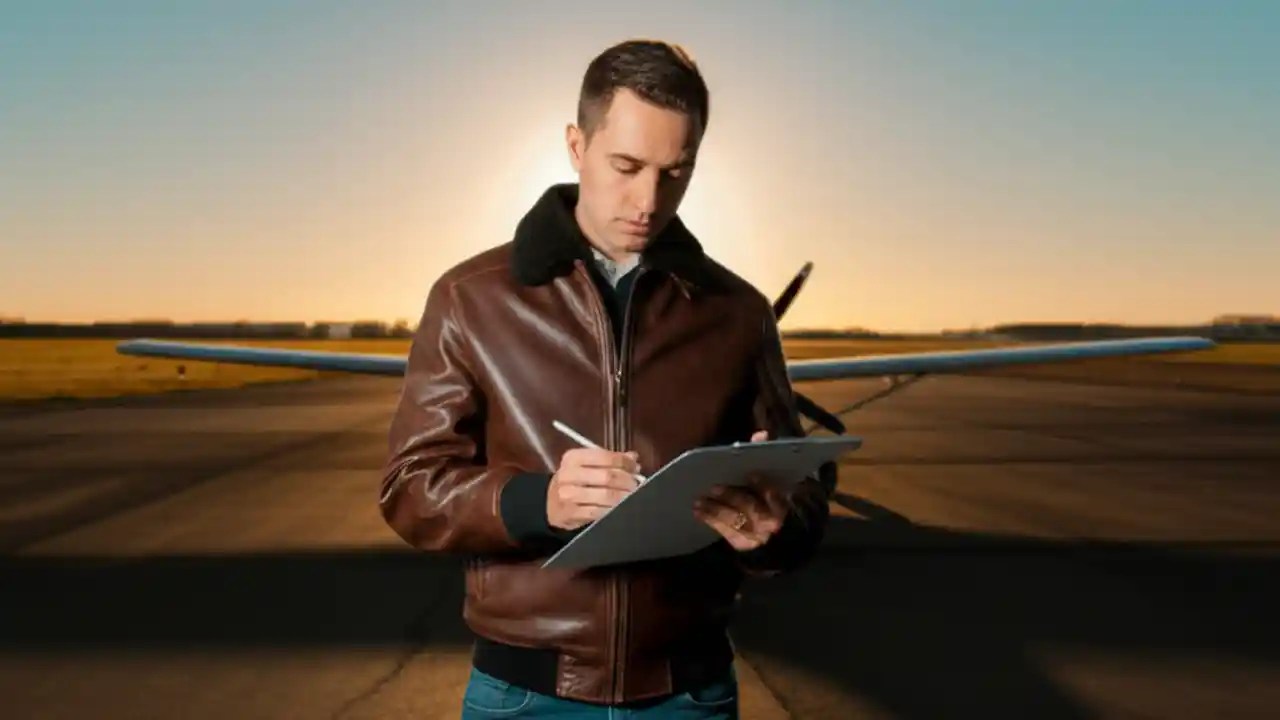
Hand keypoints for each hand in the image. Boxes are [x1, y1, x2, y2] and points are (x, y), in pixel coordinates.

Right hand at [547, 447, 640, 530]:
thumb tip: (633, 458)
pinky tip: (619, 507)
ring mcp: (568, 495)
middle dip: (627, 481)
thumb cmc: (573, 481)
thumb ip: (609, 460)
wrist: (549, 504)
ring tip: (631, 496)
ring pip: (606, 496)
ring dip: (623, 497)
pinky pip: (599, 512)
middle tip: (636, 485)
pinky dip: (613, 509)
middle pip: (607, 477)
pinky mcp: (572, 513)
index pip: (605, 457)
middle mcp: (568, 474)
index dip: (624, 462)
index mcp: (573, 458)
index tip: (635, 467)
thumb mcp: (586, 465)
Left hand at [692, 430, 790, 551]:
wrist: (767, 535)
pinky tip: (699, 512)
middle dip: (733, 497)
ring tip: (699, 500)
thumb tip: (760, 434)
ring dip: (716, 510)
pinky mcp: (742, 544)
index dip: (763, 485)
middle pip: (751, 508)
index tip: (751, 474)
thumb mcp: (767, 479)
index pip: (774, 494)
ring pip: (736, 521)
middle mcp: (772, 521)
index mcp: (781, 502)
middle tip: (714, 487)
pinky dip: (711, 520)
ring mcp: (757, 535)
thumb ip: (762, 456)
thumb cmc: (764, 498)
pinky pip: (726, 532)